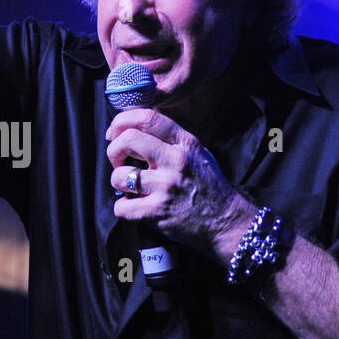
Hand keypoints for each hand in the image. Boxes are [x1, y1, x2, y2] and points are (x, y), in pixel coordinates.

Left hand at [106, 108, 254, 253]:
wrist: (225, 221)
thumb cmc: (207, 185)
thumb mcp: (197, 152)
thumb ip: (170, 139)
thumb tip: (134, 127)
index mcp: (184, 143)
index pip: (147, 117)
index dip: (122, 122)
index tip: (114, 133)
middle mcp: (175, 161)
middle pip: (127, 140)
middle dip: (114, 151)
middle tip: (119, 162)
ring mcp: (165, 187)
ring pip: (118, 176)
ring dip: (119, 182)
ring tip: (131, 187)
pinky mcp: (157, 211)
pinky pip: (121, 206)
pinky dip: (124, 208)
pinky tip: (136, 206)